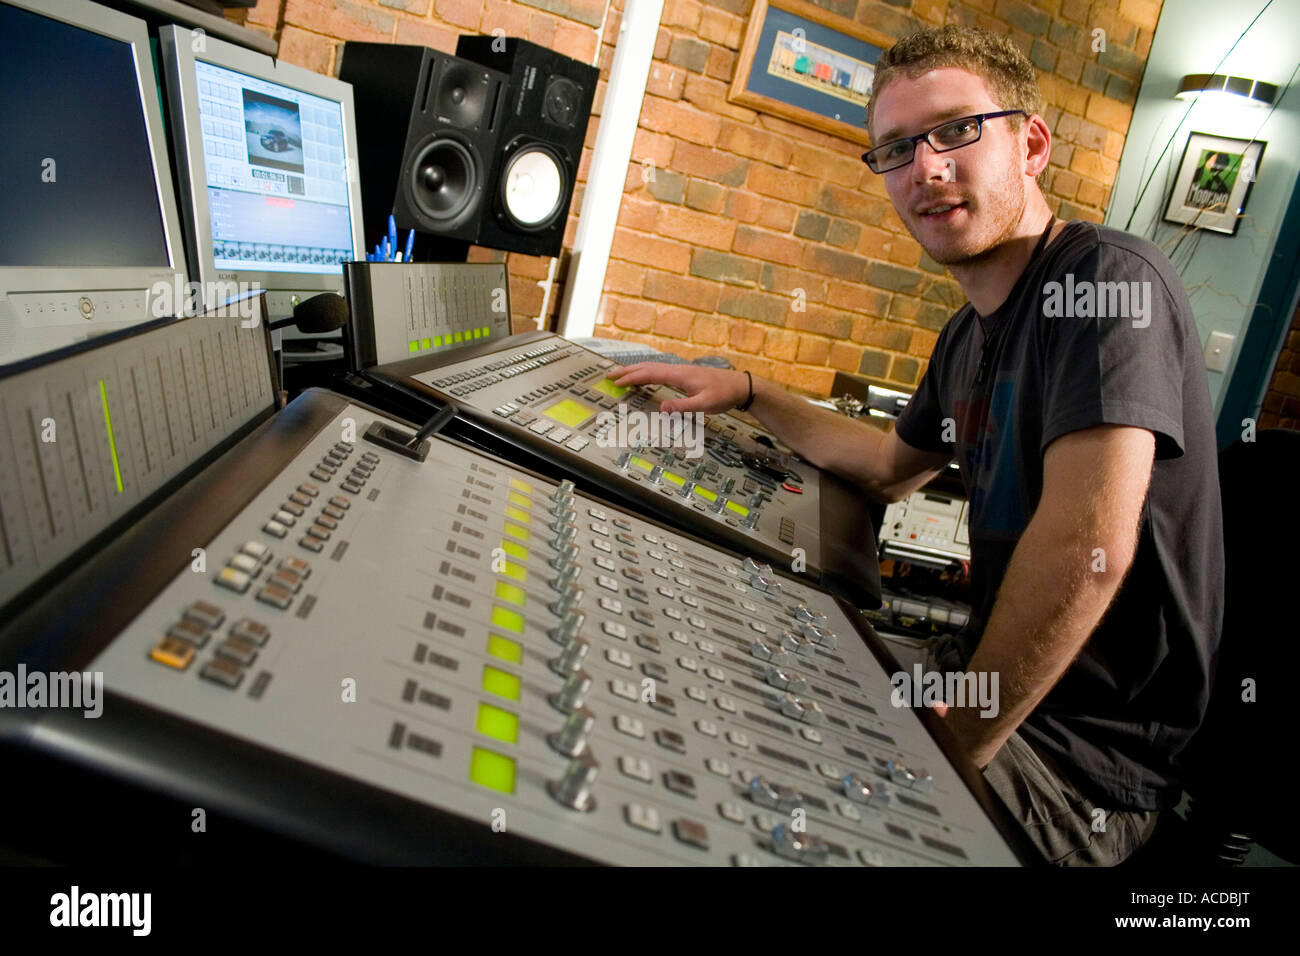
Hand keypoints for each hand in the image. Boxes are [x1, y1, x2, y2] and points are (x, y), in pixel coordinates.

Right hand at [612, 362, 750, 414]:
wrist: (740, 385)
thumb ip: (683, 407)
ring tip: (621, 375)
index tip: (616, 381)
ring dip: (635, 371)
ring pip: (653, 368)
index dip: (631, 377)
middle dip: (627, 371)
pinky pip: (660, 372)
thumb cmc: (724, 394)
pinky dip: (647, 374)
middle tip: (609, 375)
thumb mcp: (705, 404)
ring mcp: (681, 372)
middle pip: (647, 367)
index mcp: (679, 375)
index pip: (649, 373)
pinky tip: (645, 378)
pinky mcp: (685, 376)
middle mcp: (678, 370)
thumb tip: (661, 408)